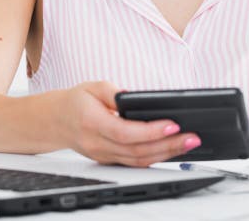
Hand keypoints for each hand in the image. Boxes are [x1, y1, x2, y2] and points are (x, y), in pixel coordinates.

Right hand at [57, 81, 200, 166]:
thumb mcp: (93, 86)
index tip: (172, 125)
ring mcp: (103, 155)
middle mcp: (98, 144)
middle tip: (192, 137)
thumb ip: (114, 92)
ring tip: (188, 143)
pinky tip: (172, 149)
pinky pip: (134, 162)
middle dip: (168, 145)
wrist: (56, 120)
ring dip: (166, 154)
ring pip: (138, 161)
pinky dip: (156, 157)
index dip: (151, 131)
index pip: (125, 132)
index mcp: (92, 122)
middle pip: (137, 150)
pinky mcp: (109, 160)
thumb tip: (135, 97)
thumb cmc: (76, 101)